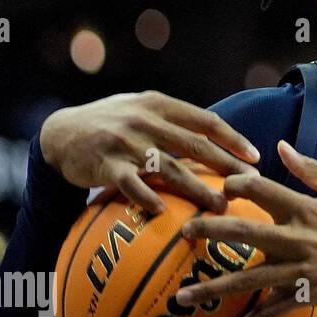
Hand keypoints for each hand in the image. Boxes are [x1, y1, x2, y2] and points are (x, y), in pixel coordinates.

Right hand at [39, 91, 260, 213]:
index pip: (206, 121)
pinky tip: (163, 211)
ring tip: (220, 206)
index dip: (233, 139)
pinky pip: (130, 184)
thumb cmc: (112, 122)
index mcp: (159, 105)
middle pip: (195, 145)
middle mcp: (145, 121)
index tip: (255, 157)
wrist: (61, 132)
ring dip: (197, 188)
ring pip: (169, 167)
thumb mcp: (143, 109)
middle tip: (250, 184)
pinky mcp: (105, 165)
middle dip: (226, 165)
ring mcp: (125, 143)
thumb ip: (175, 120)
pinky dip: (147, 197)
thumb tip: (218, 137)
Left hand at [174, 141, 316, 316]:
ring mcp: (300, 269)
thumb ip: (310, 170)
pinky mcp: (306, 296)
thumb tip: (282, 147)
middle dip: (210, 231)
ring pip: (249, 280)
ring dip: (212, 289)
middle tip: (183, 232)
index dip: (238, 185)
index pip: (263, 190)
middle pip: (244, 232)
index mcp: (306, 209)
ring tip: (182, 298)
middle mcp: (298, 238)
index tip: (221, 188)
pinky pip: (269, 315)